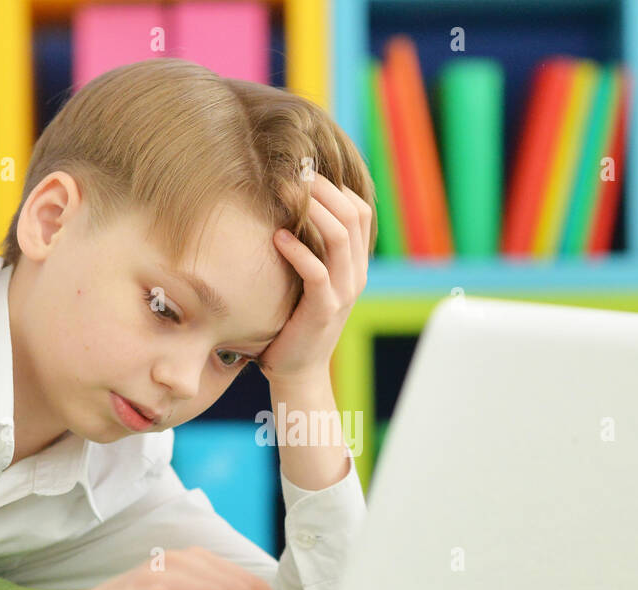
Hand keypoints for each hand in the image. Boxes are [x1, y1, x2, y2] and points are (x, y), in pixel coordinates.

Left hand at [258, 174, 371, 386]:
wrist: (298, 370)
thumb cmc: (293, 320)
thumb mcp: (308, 279)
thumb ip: (307, 248)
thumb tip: (282, 208)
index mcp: (355, 263)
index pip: (359, 209)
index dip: (336, 185)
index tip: (304, 170)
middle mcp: (355, 273)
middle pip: (352, 214)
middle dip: (323, 188)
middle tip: (292, 171)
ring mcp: (344, 292)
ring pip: (341, 237)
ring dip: (313, 210)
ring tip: (285, 193)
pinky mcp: (325, 310)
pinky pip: (317, 272)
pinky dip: (298, 251)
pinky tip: (277, 238)